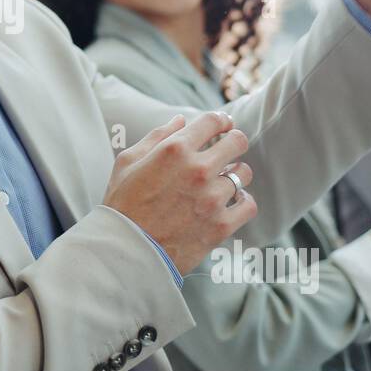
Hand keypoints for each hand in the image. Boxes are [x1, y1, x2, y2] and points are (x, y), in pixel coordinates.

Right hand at [103, 112, 257, 271]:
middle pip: (238, 142)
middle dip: (233, 142)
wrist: (126, 251)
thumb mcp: (128, 162)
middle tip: (227, 151)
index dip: (222, 121)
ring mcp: (212, 198)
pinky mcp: (221, 225)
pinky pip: (248, 205)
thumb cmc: (122, 205)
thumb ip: (156, 136)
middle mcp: (198, 170)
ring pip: (244, 174)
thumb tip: (181, 120)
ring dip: (235, 174)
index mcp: (175, 150)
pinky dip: (243, 203)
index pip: (214, 121)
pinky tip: (232, 203)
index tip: (224, 126)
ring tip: (223, 182)